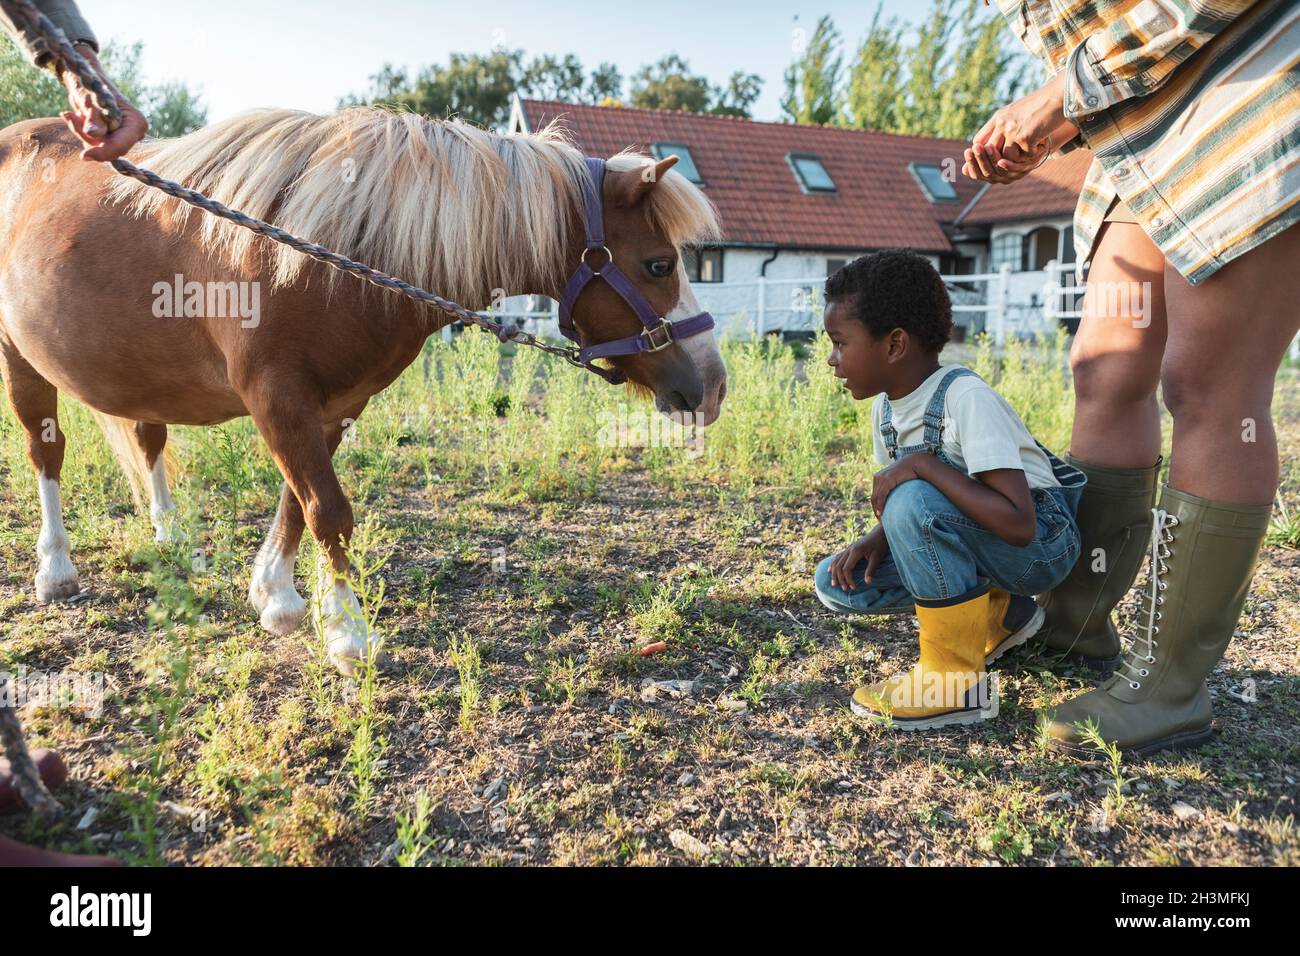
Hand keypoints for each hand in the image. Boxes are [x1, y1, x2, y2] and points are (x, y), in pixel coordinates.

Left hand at [58, 44, 147, 160]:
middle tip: (69, 116)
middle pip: (109, 148)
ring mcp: (122, 135)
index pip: (120, 146)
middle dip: (87, 136)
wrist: (84, 74)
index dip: (103, 152)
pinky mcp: (111, 136)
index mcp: (136, 124)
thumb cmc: (89, 82)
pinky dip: (80, 130)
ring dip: (80, 131)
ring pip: (98, 146)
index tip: (83, 156)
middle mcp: (133, 132)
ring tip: (70, 113)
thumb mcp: (90, 99)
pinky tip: (73, 116)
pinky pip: (93, 142)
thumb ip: (94, 118)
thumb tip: (93, 134)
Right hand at [828, 530, 889, 592]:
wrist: (879, 533)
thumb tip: (867, 583)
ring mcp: (847, 549)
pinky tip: (830, 571)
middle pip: (838, 567)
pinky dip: (833, 565)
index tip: (854, 587)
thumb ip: (871, 570)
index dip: (848, 580)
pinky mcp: (848, 549)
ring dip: (834, 574)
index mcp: (855, 552)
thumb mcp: (877, 558)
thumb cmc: (879, 545)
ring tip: (834, 584)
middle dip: (840, 579)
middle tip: (844, 589)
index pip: (846, 569)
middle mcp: (848, 550)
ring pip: (836, 562)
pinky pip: (837, 558)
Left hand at [870, 453, 928, 519]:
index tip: (880, 515)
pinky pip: (881, 495)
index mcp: (879, 477)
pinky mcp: (887, 480)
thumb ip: (895, 487)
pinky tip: (882, 513)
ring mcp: (881, 478)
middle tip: (880, 521)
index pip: (875, 494)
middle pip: (873, 497)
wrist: (915, 463)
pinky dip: (880, 505)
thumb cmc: (910, 472)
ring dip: (877, 510)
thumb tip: (898, 497)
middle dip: (875, 509)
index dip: (876, 505)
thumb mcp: (899, 480)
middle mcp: (878, 477)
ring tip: (881, 520)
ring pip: (876, 498)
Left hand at [962, 70, 1079, 184]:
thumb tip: (993, 146)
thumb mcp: (1016, 112)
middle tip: (1017, 158)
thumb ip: (1004, 125)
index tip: (997, 155)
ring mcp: (1012, 130)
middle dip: (1002, 159)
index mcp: (998, 117)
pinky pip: (1025, 156)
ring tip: (1033, 148)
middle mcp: (1002, 123)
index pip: (979, 140)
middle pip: (991, 152)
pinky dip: (1035, 153)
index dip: (985, 152)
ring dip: (1021, 157)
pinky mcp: (1024, 137)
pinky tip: (1042, 144)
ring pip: (1007, 157)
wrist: (1058, 95)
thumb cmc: (1041, 104)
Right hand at [962, 139, 1047, 184]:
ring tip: (986, 147)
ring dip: (991, 160)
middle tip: (975, 148)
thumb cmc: (1012, 139)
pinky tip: (1001, 160)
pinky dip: (1007, 167)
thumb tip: (964, 170)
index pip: (977, 174)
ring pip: (999, 172)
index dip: (972, 164)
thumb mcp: (994, 145)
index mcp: (992, 173)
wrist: (1037, 133)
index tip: (967, 151)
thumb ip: (981, 155)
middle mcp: (1002, 177)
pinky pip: (1014, 170)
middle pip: (987, 173)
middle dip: (980, 160)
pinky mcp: (1027, 168)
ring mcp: (1015, 174)